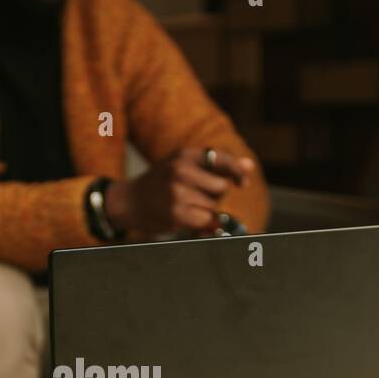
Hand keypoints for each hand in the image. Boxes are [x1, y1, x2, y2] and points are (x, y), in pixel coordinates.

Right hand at [104, 148, 254, 234]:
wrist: (129, 201)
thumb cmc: (161, 184)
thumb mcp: (184, 165)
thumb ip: (216, 165)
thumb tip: (249, 165)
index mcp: (185, 155)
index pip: (221, 159)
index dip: (237, 172)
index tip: (243, 183)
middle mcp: (181, 170)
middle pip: (221, 188)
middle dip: (215, 196)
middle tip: (196, 196)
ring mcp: (177, 192)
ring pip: (213, 206)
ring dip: (206, 210)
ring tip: (186, 205)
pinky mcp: (175, 212)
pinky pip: (205, 220)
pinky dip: (201, 223)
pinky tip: (186, 217)